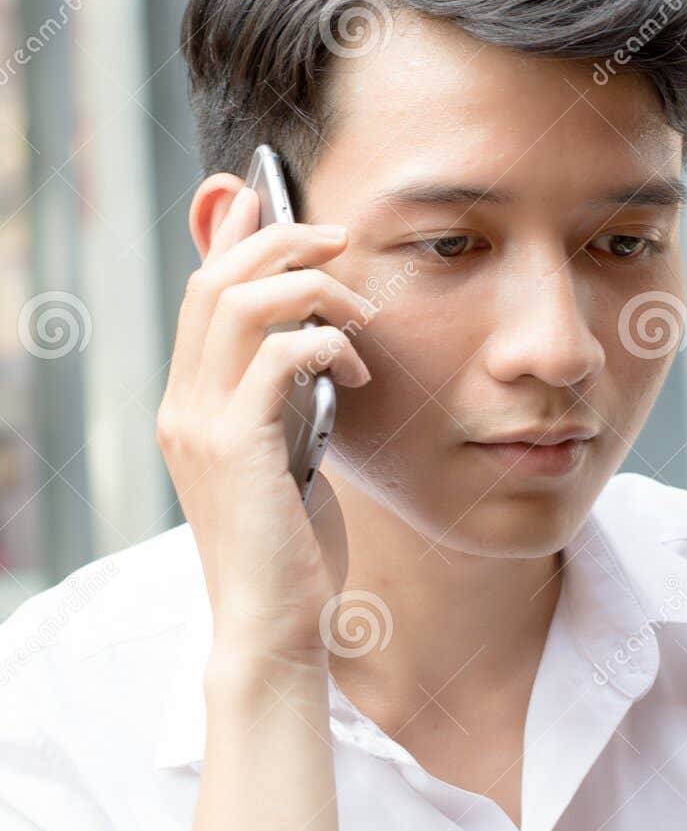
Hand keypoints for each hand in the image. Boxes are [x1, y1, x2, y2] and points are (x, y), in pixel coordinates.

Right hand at [156, 184, 376, 659]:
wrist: (275, 627)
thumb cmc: (292, 551)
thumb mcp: (285, 459)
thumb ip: (285, 402)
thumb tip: (313, 348)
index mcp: (188, 404)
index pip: (201, 294)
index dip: (235, 239)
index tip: (275, 203)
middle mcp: (181, 406)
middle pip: (215, 281)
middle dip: (279, 240)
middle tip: (339, 236)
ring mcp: (201, 425)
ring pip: (241, 304)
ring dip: (311, 288)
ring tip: (362, 311)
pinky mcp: (237, 447)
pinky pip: (280, 357)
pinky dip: (327, 345)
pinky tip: (361, 373)